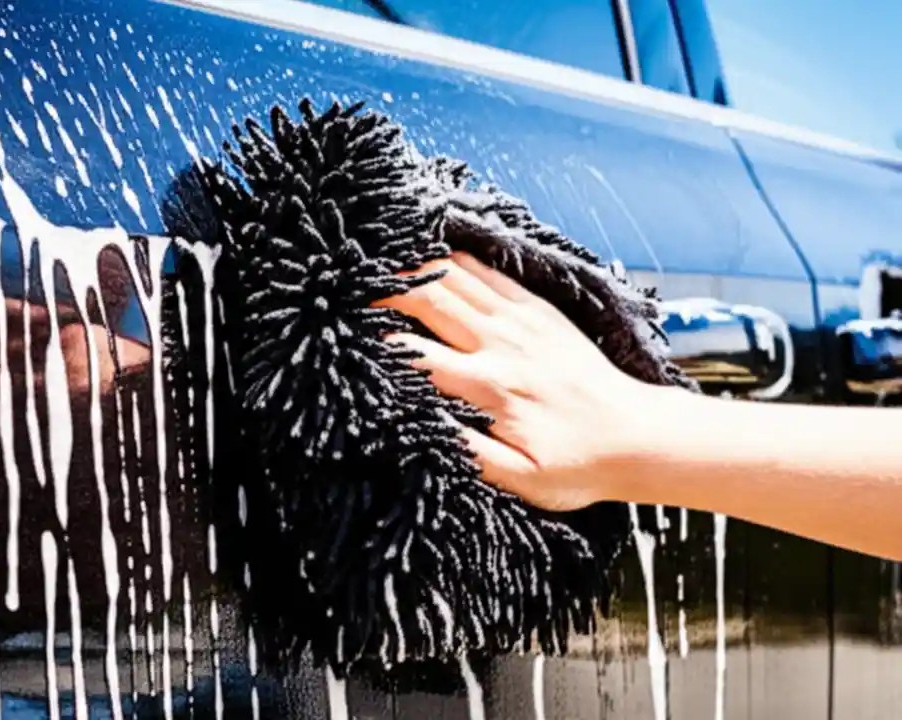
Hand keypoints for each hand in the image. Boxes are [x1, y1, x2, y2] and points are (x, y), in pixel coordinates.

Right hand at [377, 253, 663, 510]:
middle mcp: (501, 345)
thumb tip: (418, 423)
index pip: (417, 355)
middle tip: (353, 284)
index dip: (378, 340)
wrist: (638, 437)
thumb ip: (467, 452)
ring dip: (415, 267)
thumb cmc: (575, 466)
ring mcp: (521, 321)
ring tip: (381, 262)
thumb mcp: (519, 480)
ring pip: (456, 277)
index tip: (348, 329)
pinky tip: (431, 253)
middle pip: (429, 300)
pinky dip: (455, 259)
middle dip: (386, 290)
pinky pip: (488, 273)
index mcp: (489, 388)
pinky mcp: (538, 310)